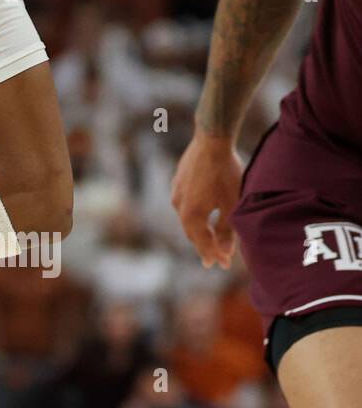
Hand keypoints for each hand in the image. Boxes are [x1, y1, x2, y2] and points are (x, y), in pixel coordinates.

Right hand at [170, 132, 241, 267]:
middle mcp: (178, 206)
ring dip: (199, 229)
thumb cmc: (225, 174)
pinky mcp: (178, 181)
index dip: (213, 255)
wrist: (211, 141)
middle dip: (204, 245)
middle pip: (192, 232)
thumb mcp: (232, 205)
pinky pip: (185, 204)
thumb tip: (225, 252)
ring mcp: (176, 192)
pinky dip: (195, 214)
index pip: (202, 242)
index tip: (222, 266)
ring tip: (209, 237)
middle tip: (214, 258)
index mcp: (191, 215)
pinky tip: (203, 212)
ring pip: (187, 218)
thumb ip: (227, 231)